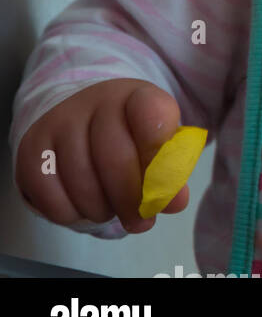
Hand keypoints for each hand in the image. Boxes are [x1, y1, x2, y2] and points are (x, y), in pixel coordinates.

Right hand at [14, 79, 190, 234]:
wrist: (81, 115)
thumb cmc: (128, 132)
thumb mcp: (156, 141)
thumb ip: (170, 170)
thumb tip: (176, 203)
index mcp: (137, 95)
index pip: (151, 115)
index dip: (160, 154)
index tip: (167, 188)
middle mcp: (96, 101)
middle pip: (115, 159)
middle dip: (132, 201)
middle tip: (142, 221)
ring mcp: (60, 123)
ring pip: (82, 182)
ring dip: (101, 209)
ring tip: (111, 210)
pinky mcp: (31, 149)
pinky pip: (51, 198)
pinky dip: (71, 214)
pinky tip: (83, 208)